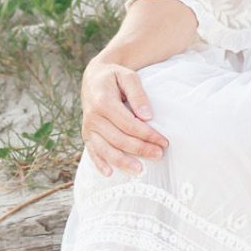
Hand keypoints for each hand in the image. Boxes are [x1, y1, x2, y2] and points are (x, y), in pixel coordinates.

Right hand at [80, 55, 167, 176]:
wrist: (93, 77)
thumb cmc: (115, 76)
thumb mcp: (128, 77)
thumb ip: (138, 94)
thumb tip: (147, 116)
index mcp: (104, 102)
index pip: (129, 124)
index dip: (147, 134)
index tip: (163, 141)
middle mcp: (93, 117)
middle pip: (119, 139)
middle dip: (140, 149)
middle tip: (159, 155)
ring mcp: (88, 128)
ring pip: (106, 149)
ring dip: (122, 162)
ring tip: (139, 170)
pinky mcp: (86, 134)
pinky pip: (92, 152)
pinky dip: (99, 163)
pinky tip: (110, 173)